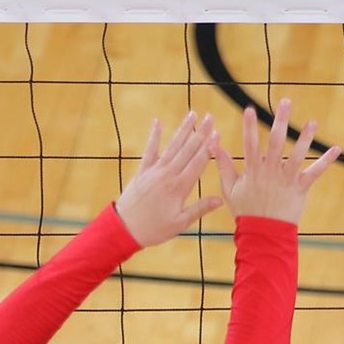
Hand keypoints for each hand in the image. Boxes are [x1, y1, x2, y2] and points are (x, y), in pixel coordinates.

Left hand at [114, 112, 224, 246]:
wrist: (122, 230)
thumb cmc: (153, 229)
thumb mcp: (180, 223)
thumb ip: (200, 209)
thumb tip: (221, 199)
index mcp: (179, 187)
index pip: (198, 162)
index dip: (209, 147)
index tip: (218, 133)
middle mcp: (167, 175)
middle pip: (187, 150)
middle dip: (200, 132)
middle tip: (211, 117)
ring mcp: (153, 171)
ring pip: (172, 146)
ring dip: (183, 130)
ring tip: (192, 114)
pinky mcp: (142, 172)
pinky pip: (149, 151)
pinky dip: (154, 136)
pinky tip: (157, 122)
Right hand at [211, 99, 340, 225]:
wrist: (263, 232)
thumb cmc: (245, 209)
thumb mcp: (229, 188)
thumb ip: (223, 165)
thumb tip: (214, 144)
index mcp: (253, 170)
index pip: (250, 144)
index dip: (248, 126)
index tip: (248, 108)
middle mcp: (270, 171)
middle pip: (275, 142)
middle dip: (280, 121)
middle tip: (286, 101)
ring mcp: (286, 179)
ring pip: (297, 155)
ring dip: (305, 138)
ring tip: (312, 123)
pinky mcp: (301, 187)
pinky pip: (315, 172)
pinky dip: (326, 161)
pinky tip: (337, 149)